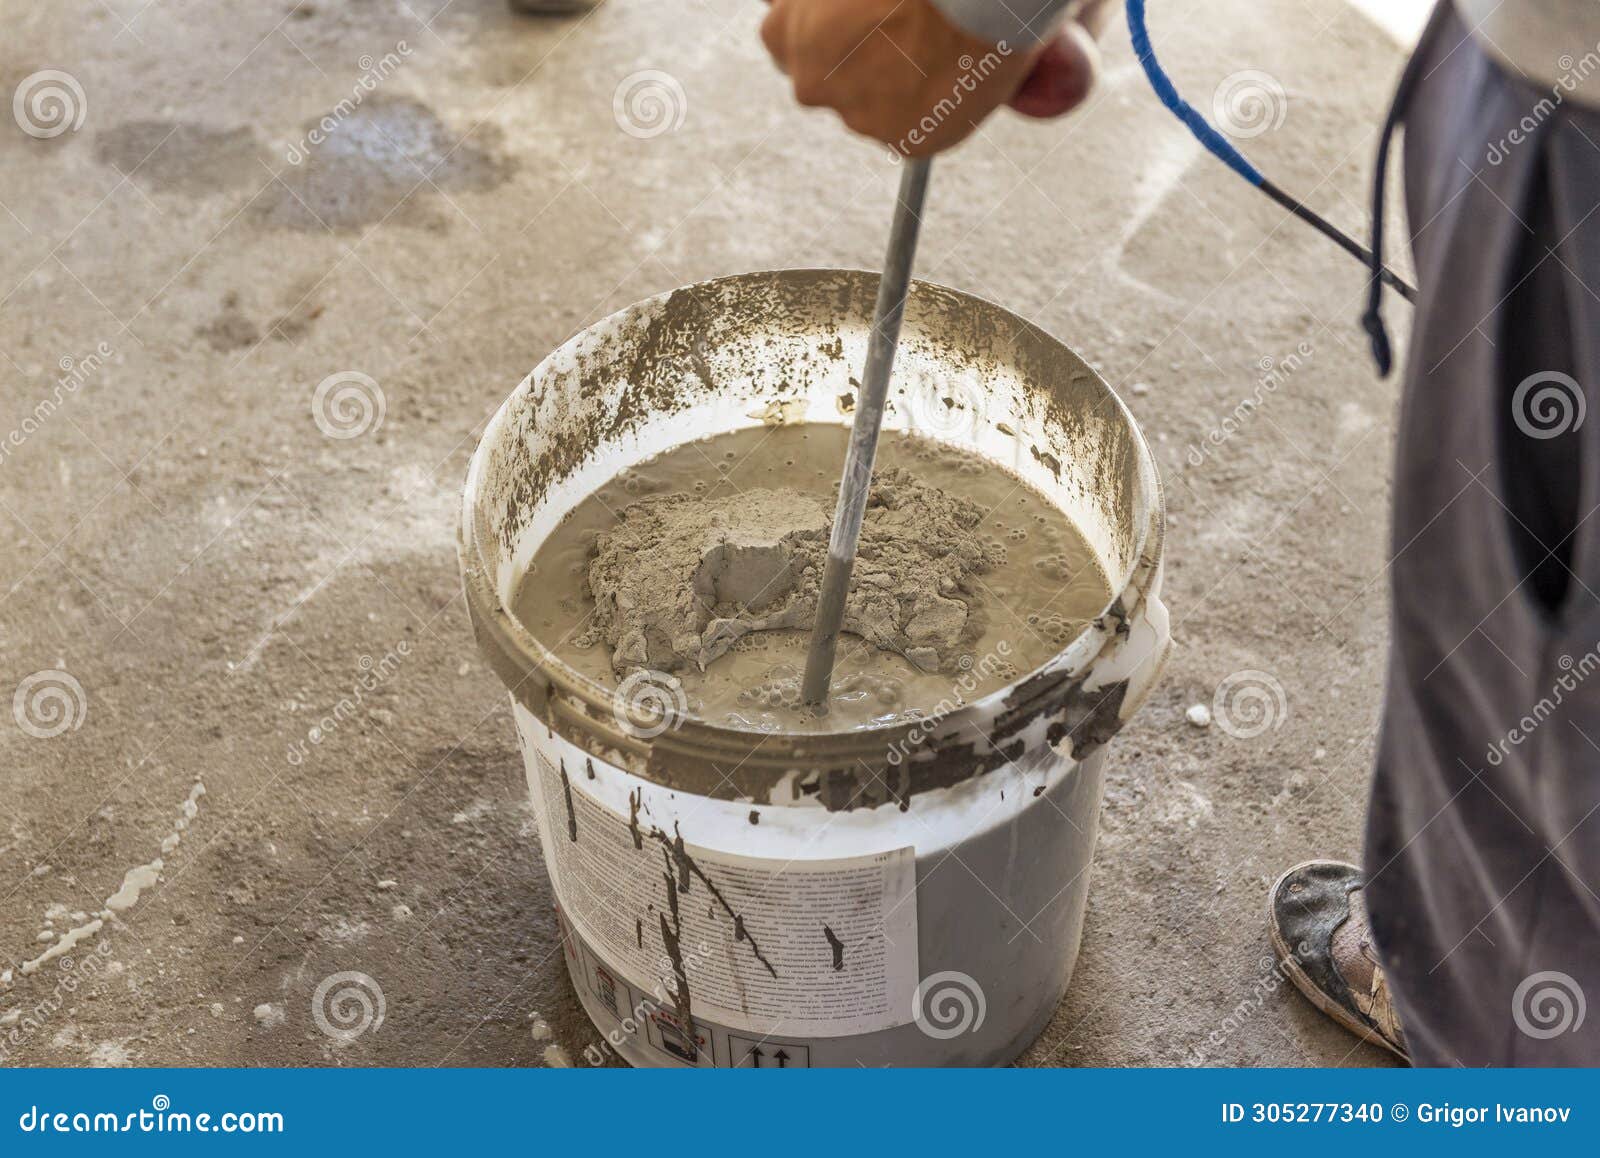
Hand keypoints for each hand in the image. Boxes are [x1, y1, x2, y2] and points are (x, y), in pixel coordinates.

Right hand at [760, 0, 1099, 156]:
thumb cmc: (1015, 2)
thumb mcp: (1059, 36)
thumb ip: (1065, 67)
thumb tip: (1071, 85)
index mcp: (920, 135)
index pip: (899, 105)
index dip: (905, 57)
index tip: (917, 25)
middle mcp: (862, 122)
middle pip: (845, 80)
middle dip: (861, 38)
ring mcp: (818, 81)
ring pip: (803, 45)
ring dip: (824, 15)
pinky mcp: (785, 36)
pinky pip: (781, 15)